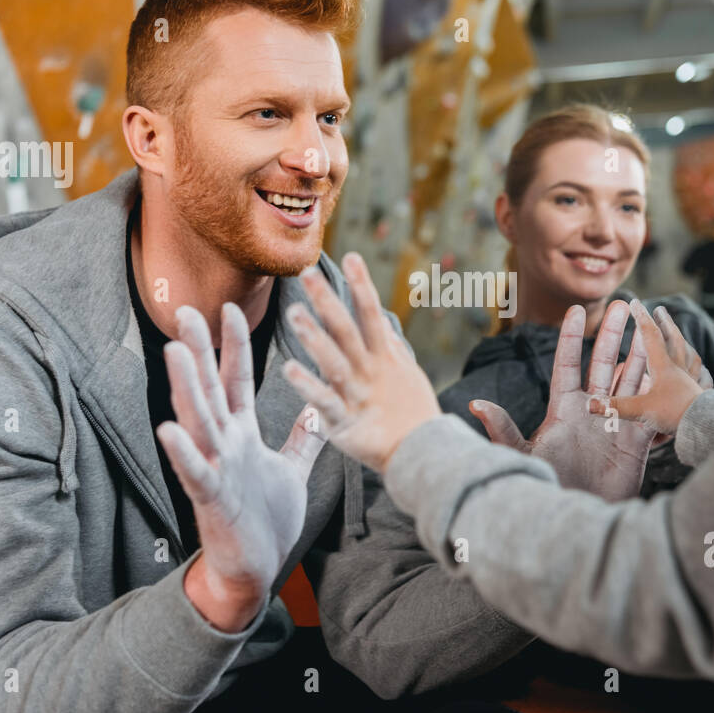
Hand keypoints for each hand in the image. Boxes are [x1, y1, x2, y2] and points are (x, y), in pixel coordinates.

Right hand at [157, 303, 326, 630]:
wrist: (255, 569)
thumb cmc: (267, 519)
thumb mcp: (292, 471)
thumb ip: (302, 440)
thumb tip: (318, 412)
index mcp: (242, 435)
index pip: (236, 380)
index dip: (233, 345)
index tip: (232, 308)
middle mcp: (223, 444)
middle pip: (208, 388)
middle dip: (198, 349)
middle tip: (185, 309)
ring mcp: (215, 468)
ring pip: (198, 420)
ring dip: (186, 387)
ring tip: (176, 352)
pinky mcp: (211, 497)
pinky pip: (195, 471)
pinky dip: (182, 451)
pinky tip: (168, 429)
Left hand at [280, 253, 441, 475]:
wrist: (425, 456)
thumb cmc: (415, 415)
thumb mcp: (407, 374)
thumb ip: (391, 346)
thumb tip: (382, 320)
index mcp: (385, 359)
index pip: (371, 314)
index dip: (362, 285)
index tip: (350, 256)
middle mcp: (370, 371)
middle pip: (347, 330)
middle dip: (327, 300)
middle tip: (305, 273)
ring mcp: (358, 396)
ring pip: (333, 360)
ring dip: (313, 337)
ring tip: (293, 314)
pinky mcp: (346, 423)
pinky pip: (325, 402)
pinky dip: (307, 386)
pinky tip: (288, 368)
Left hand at [468, 301, 654, 502]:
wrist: (576, 520)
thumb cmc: (546, 488)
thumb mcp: (522, 456)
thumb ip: (502, 429)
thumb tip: (475, 404)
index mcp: (563, 409)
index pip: (567, 364)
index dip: (570, 337)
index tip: (575, 310)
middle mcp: (591, 410)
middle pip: (603, 363)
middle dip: (613, 333)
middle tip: (625, 304)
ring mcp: (615, 422)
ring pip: (629, 379)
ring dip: (638, 352)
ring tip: (648, 325)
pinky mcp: (636, 439)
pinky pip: (648, 405)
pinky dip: (656, 384)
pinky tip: (665, 362)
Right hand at [590, 300, 708, 437]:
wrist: (705, 428)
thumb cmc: (675, 415)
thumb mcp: (641, 411)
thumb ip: (615, 407)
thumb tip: (589, 404)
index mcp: (663, 367)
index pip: (651, 336)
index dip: (641, 318)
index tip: (635, 302)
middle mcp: (679, 370)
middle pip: (673, 339)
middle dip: (665, 323)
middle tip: (660, 309)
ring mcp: (692, 381)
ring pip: (688, 355)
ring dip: (682, 342)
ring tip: (679, 337)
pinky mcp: (701, 396)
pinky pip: (701, 377)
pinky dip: (698, 370)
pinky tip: (700, 372)